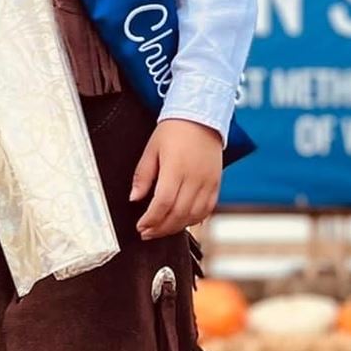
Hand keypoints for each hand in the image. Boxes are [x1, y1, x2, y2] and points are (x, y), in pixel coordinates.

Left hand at [129, 120, 223, 239]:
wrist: (201, 117)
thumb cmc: (174, 130)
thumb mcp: (151, 149)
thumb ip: (143, 176)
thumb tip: (134, 198)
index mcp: (176, 168)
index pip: (163, 203)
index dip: (151, 220)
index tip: (141, 226)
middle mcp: (194, 177)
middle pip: (178, 214)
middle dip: (160, 228)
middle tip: (147, 233)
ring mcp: (208, 182)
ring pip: (193, 215)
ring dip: (176, 227)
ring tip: (162, 230)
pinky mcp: (216, 183)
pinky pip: (207, 209)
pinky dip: (194, 220)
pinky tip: (182, 222)